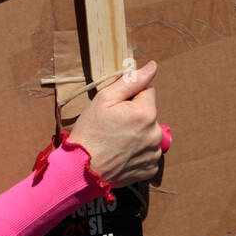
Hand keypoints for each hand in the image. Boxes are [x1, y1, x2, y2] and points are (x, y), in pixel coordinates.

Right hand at [68, 61, 162, 187]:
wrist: (81, 169)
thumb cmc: (90, 132)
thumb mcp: (104, 99)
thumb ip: (131, 81)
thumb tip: (152, 66)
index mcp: (146, 113)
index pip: (148, 91)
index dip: (130, 96)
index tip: (116, 108)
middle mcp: (155, 133)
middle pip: (149, 113)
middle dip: (135, 115)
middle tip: (113, 125)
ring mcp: (154, 153)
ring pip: (149, 132)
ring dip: (137, 133)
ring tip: (115, 141)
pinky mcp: (150, 168)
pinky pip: (148, 152)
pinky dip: (137, 151)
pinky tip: (121, 153)